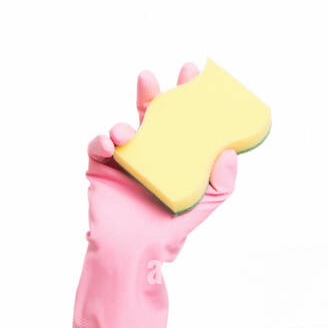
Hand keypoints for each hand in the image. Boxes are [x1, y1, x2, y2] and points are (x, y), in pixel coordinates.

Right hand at [84, 63, 238, 259]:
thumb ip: (222, 183)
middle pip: (149, 115)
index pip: (180, 119)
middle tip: (151, 79)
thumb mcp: (205, 205)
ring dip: (123, 124)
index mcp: (172, 155)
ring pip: (122, 129)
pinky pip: (97, 148)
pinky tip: (110, 143)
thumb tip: (229, 152)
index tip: (191, 72)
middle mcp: (148, 152)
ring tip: (127, 132)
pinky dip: (101, 141)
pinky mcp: (101, 170)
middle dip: (150, 93)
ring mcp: (123, 160)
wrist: (136, 255)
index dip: (184, 94)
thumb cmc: (169, 231)